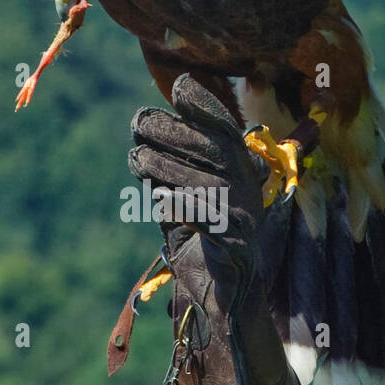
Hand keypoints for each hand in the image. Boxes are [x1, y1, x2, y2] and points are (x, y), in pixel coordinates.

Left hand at [128, 74, 288, 301]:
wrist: (221, 298)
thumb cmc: (198, 240)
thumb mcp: (180, 196)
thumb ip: (168, 165)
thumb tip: (142, 123)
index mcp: (238, 172)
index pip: (226, 132)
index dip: (207, 108)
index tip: (180, 86)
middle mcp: (246, 191)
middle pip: (214, 151)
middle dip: (174, 133)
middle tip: (137, 124)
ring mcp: (243, 220)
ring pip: (205, 183)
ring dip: (168, 168)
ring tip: (138, 160)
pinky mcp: (235, 249)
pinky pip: (208, 222)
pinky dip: (183, 208)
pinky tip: (162, 199)